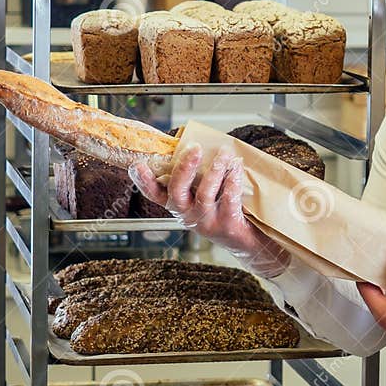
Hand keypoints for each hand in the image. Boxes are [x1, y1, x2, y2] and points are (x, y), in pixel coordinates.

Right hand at [129, 144, 290, 277]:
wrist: (248, 242)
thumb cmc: (225, 210)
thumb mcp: (205, 195)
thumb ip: (198, 176)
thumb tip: (197, 144)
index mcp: (179, 206)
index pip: (155, 195)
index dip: (144, 181)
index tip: (137, 164)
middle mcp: (188, 216)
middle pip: (177, 192)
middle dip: (184, 168)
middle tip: (194, 148)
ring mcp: (207, 222)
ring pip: (204, 194)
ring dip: (214, 170)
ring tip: (223, 153)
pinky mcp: (227, 225)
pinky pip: (228, 199)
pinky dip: (233, 179)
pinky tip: (237, 166)